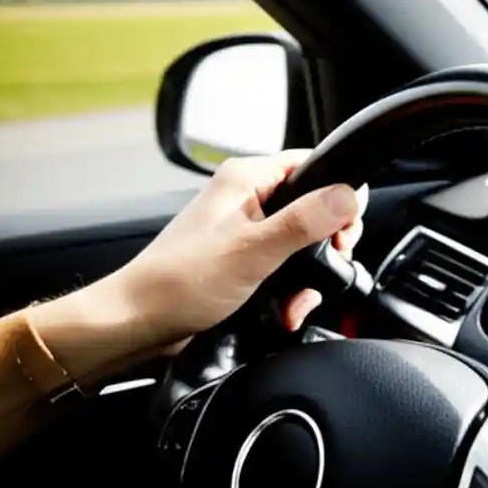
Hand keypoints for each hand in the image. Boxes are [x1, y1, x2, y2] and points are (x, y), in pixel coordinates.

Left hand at [104, 150, 365, 347]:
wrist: (139, 322)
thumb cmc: (178, 284)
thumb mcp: (253, 251)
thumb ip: (304, 222)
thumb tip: (348, 196)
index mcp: (246, 179)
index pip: (314, 165)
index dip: (339, 195)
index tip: (343, 231)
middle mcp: (246, 198)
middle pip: (315, 206)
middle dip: (327, 244)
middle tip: (329, 263)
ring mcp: (245, 229)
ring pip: (304, 242)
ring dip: (309, 275)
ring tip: (298, 300)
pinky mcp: (243, 258)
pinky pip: (286, 265)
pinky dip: (292, 289)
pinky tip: (286, 309)